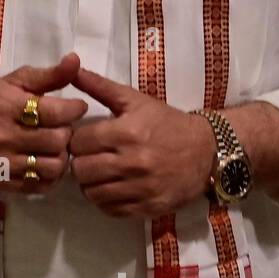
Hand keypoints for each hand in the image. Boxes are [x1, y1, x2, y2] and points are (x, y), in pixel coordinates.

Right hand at [0, 52, 87, 191]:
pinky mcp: (2, 183)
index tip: (77, 107)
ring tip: (55, 146)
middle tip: (63, 127)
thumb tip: (75, 59)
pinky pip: (41, 185)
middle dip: (67, 132)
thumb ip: (49, 74)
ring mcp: (0, 163)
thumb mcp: (16, 82)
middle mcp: (0, 137)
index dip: (74, 109)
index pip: (54, 112)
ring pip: (52, 167)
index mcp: (5, 106)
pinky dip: (50, 175)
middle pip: (56, 141)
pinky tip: (45, 161)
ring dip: (61, 156)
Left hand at [69, 67, 215, 217]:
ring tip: (99, 174)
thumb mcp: (135, 100)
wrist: (207, 151)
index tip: (85, 140)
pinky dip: (105, 201)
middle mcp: (133, 162)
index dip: (76, 141)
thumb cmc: (166, 123)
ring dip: (90, 184)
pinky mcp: (148, 208)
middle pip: (81, 170)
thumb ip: (100, 86)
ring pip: (92, 193)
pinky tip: (112, 188)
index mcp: (127, 132)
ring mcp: (141, 188)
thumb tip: (71, 67)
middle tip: (89, 158)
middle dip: (80, 163)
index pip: (78, 143)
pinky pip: (110, 210)